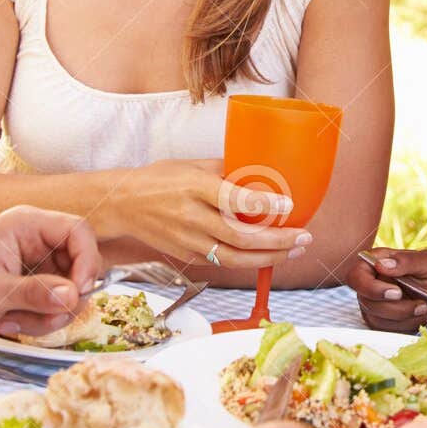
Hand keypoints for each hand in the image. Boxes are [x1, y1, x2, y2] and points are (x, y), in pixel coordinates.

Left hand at [0, 205, 102, 338]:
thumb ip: (32, 293)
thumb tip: (72, 296)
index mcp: (26, 225)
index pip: (78, 231)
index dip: (87, 261)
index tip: (77, 293)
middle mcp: (39, 240)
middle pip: (84, 264)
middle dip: (66, 298)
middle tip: (43, 318)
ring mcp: (42, 264)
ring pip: (74, 291)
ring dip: (50, 315)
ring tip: (13, 320)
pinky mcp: (41, 285)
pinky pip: (61, 307)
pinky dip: (43, 322)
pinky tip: (12, 321)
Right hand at [110, 159, 311, 269]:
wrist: (122, 204)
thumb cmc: (160, 179)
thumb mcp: (193, 165)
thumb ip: (227, 170)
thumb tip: (262, 173)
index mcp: (195, 188)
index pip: (235, 201)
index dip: (265, 207)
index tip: (289, 205)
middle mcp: (192, 217)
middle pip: (241, 238)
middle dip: (278, 241)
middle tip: (304, 237)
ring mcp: (188, 240)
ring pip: (234, 258)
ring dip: (269, 258)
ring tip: (294, 251)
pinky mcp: (187, 256)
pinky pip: (222, 262)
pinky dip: (247, 260)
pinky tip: (268, 254)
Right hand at [347, 248, 426, 331]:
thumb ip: (407, 260)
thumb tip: (382, 265)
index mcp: (376, 262)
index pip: (356, 276)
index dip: (371, 288)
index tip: (397, 293)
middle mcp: (370, 283)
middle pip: (367, 302)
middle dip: (398, 308)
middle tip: (422, 305)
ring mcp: (374, 304)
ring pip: (377, 319)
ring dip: (406, 318)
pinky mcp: (381, 321)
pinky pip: (388, 330)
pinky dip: (409, 326)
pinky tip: (426, 318)